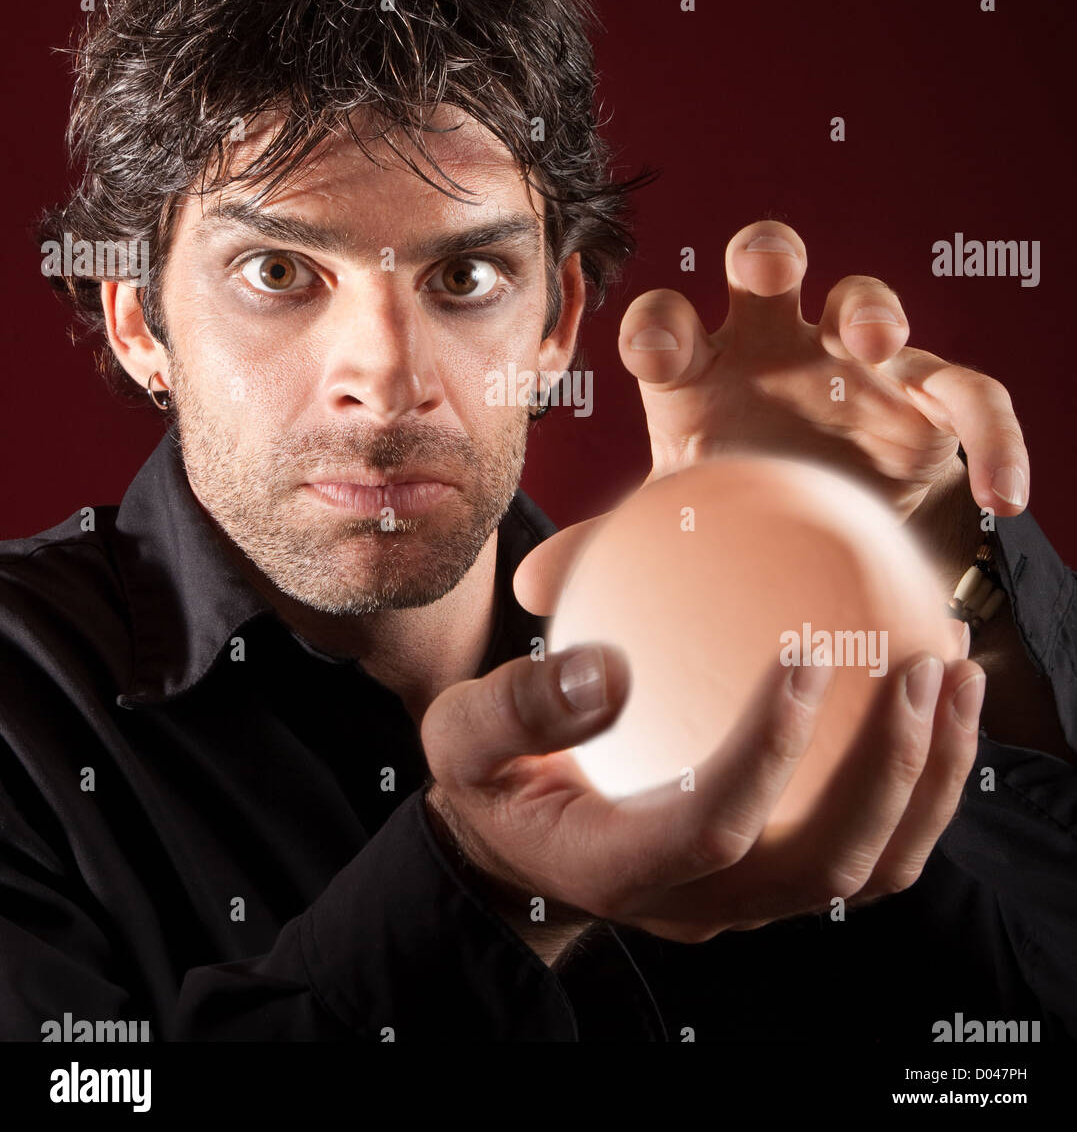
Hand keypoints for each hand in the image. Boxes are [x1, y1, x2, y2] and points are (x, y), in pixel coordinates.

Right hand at [421, 640, 985, 944]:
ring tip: (958, 680)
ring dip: (928, 784)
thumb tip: (610, 668)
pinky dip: (918, 789)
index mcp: (619, 864)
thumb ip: (523, 704)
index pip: (712, 825)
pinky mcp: (774, 883)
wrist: (518, 840)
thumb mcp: (465, 732)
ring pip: (865, 873)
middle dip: (888, 772)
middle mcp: (699, 901)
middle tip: (921, 666)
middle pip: (821, 866)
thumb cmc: (492, 777)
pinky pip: (867, 854)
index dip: (768, 751)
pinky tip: (936, 705)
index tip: (804, 652)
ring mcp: (748, 902)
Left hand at [516, 219, 1028, 615]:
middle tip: (768, 271)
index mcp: (701, 378)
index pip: (668, 323)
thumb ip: (614, 551)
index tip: (659, 356)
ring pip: (865, 298)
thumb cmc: (743, 521)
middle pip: (767, 266)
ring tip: (873, 344)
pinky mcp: (926, 404)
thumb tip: (527, 589)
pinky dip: (991, 436)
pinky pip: (970, 395)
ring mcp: (854, 369)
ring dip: (872, 306)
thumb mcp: (682, 532)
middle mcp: (774, 353)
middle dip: (766, 254)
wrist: (838, 555)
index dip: (659, 326)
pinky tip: (1002, 494)